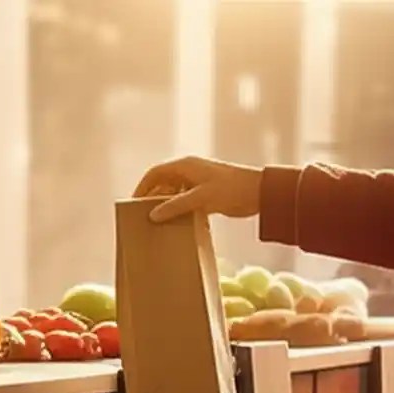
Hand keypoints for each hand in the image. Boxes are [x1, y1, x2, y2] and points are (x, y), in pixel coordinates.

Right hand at [132, 156, 262, 222]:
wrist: (260, 193)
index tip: (133, 203)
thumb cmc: (232, 189)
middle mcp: (189, 172)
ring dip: (166, 207)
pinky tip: (176, 225)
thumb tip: (153, 215)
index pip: (155, 173)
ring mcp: (198, 184)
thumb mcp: (201, 198)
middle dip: (152, 199)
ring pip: (174, 195)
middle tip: (142, 217)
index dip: (142, 187)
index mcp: (185, 166)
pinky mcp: (207, 196)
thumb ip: (176, 206)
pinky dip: (179, 212)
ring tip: (157, 224)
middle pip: (163, 184)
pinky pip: (186, 203)